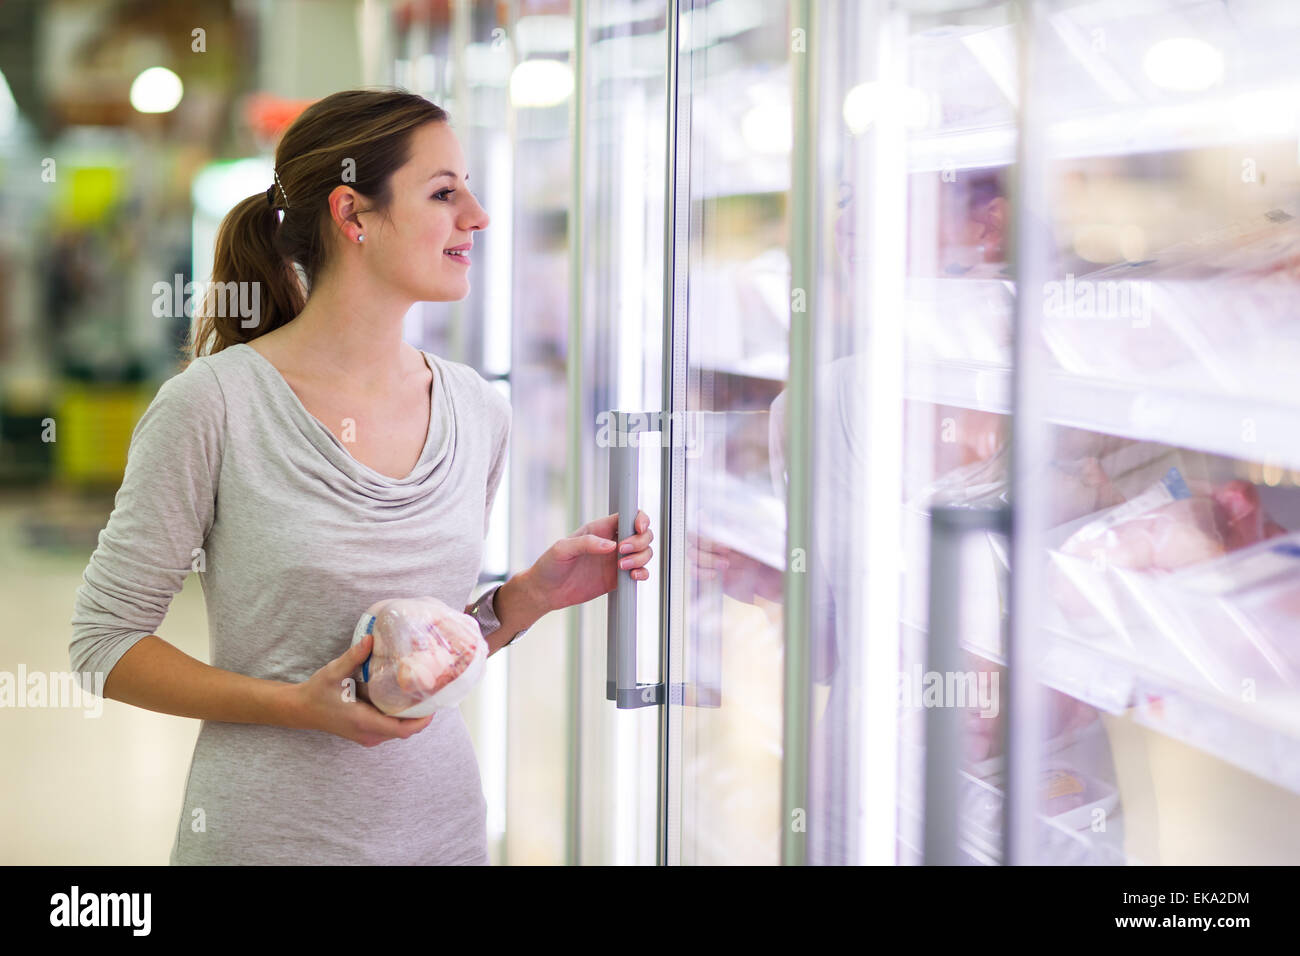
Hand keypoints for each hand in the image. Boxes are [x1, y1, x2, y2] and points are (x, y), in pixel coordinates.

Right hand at [288, 633, 435, 746]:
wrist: (301, 709)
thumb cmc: (317, 692)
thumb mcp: (333, 672)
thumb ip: (352, 657)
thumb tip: (370, 639)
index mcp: (363, 722)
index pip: (401, 730)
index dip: (421, 720)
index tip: (434, 704)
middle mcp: (368, 734)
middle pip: (405, 731)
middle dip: (421, 715)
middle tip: (433, 692)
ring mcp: (367, 737)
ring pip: (398, 731)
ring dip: (412, 717)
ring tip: (423, 694)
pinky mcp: (366, 734)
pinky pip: (390, 729)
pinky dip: (401, 718)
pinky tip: (405, 700)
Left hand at [527, 510, 653, 611]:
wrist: (545, 592)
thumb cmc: (550, 565)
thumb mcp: (562, 549)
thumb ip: (587, 543)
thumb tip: (611, 545)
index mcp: (600, 529)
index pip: (628, 516)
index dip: (639, 519)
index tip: (638, 528)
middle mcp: (612, 543)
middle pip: (643, 534)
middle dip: (640, 541)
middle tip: (622, 551)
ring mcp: (616, 560)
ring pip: (644, 552)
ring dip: (641, 558)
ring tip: (621, 567)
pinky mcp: (618, 578)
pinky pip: (640, 572)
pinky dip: (643, 573)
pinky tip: (632, 576)